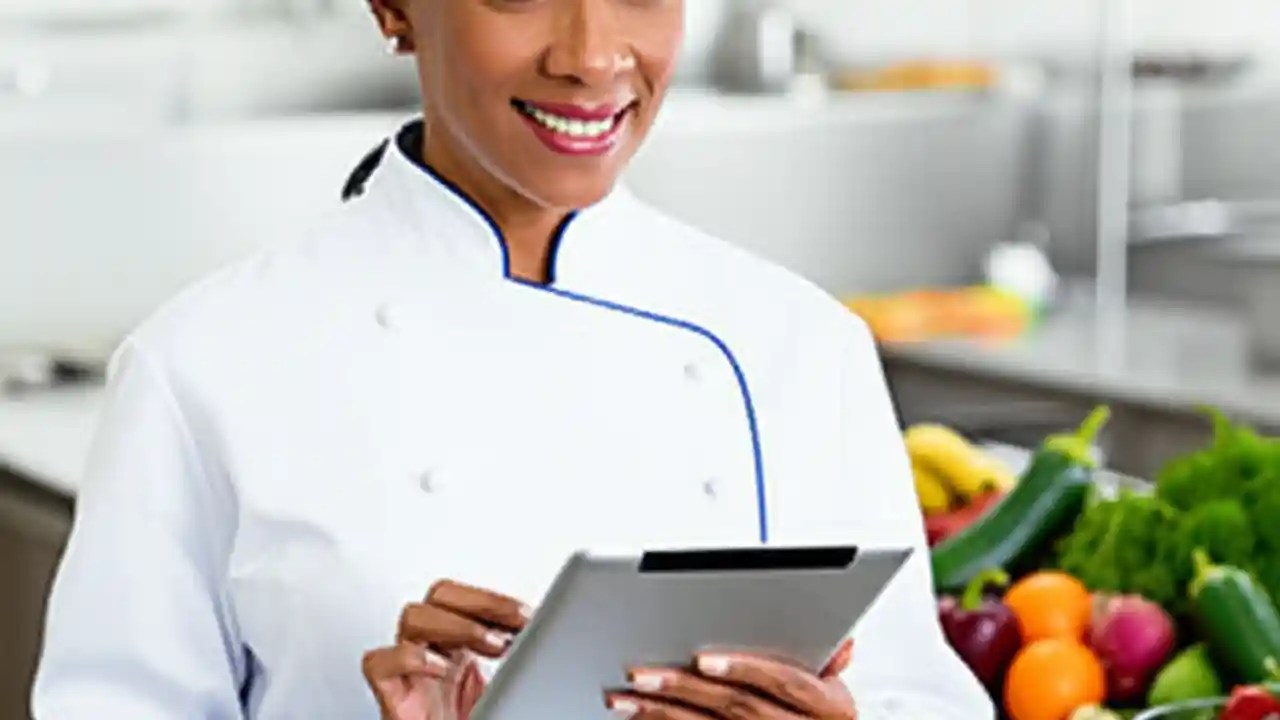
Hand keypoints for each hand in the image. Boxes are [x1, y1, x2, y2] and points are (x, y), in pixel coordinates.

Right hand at [362, 580, 529, 719]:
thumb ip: (523, 668)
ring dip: (456, 623)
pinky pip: (379, 663)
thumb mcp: (507, 694)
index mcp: (461, 649)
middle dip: (479, 601)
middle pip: (440, 596)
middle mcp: (434, 654)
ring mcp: (412, 674)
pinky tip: (441, 668)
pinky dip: (408, 657)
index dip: (495, 600)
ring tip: (490, 644)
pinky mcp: (392, 700)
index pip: (467, 600)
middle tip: (513, 623)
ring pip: (413, 617)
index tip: (526, 614)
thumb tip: (557, 647)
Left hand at [606, 639, 856, 718]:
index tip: (704, 658)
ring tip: (624, 696)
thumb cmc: (819, 717)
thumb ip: (825, 658)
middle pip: (736, 707)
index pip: (784, 682)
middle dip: (684, 687)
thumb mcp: (835, 692)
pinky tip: (636, 717)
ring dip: (659, 713)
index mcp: (829, 707)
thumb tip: (839, 638)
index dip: (744, 668)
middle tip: (641, 672)